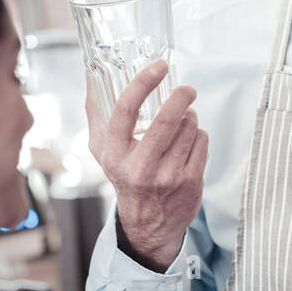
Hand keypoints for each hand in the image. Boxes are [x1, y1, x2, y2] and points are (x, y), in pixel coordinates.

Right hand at [85, 60, 206, 271]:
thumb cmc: (125, 177)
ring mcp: (167, 176)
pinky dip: (198, 134)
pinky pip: (202, 141)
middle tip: (186, 89)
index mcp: (115, 154)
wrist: (147, 224)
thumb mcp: (103, 150)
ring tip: (182, 124)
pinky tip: (188, 142)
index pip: (126, 110)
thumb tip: (89, 75)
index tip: (159, 67)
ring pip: (188, 127)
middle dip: (181, 96)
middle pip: (166, 119)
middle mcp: (139, 166)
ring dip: (189, 118)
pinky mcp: (190, 181)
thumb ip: (96, 112)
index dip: (144, 83)